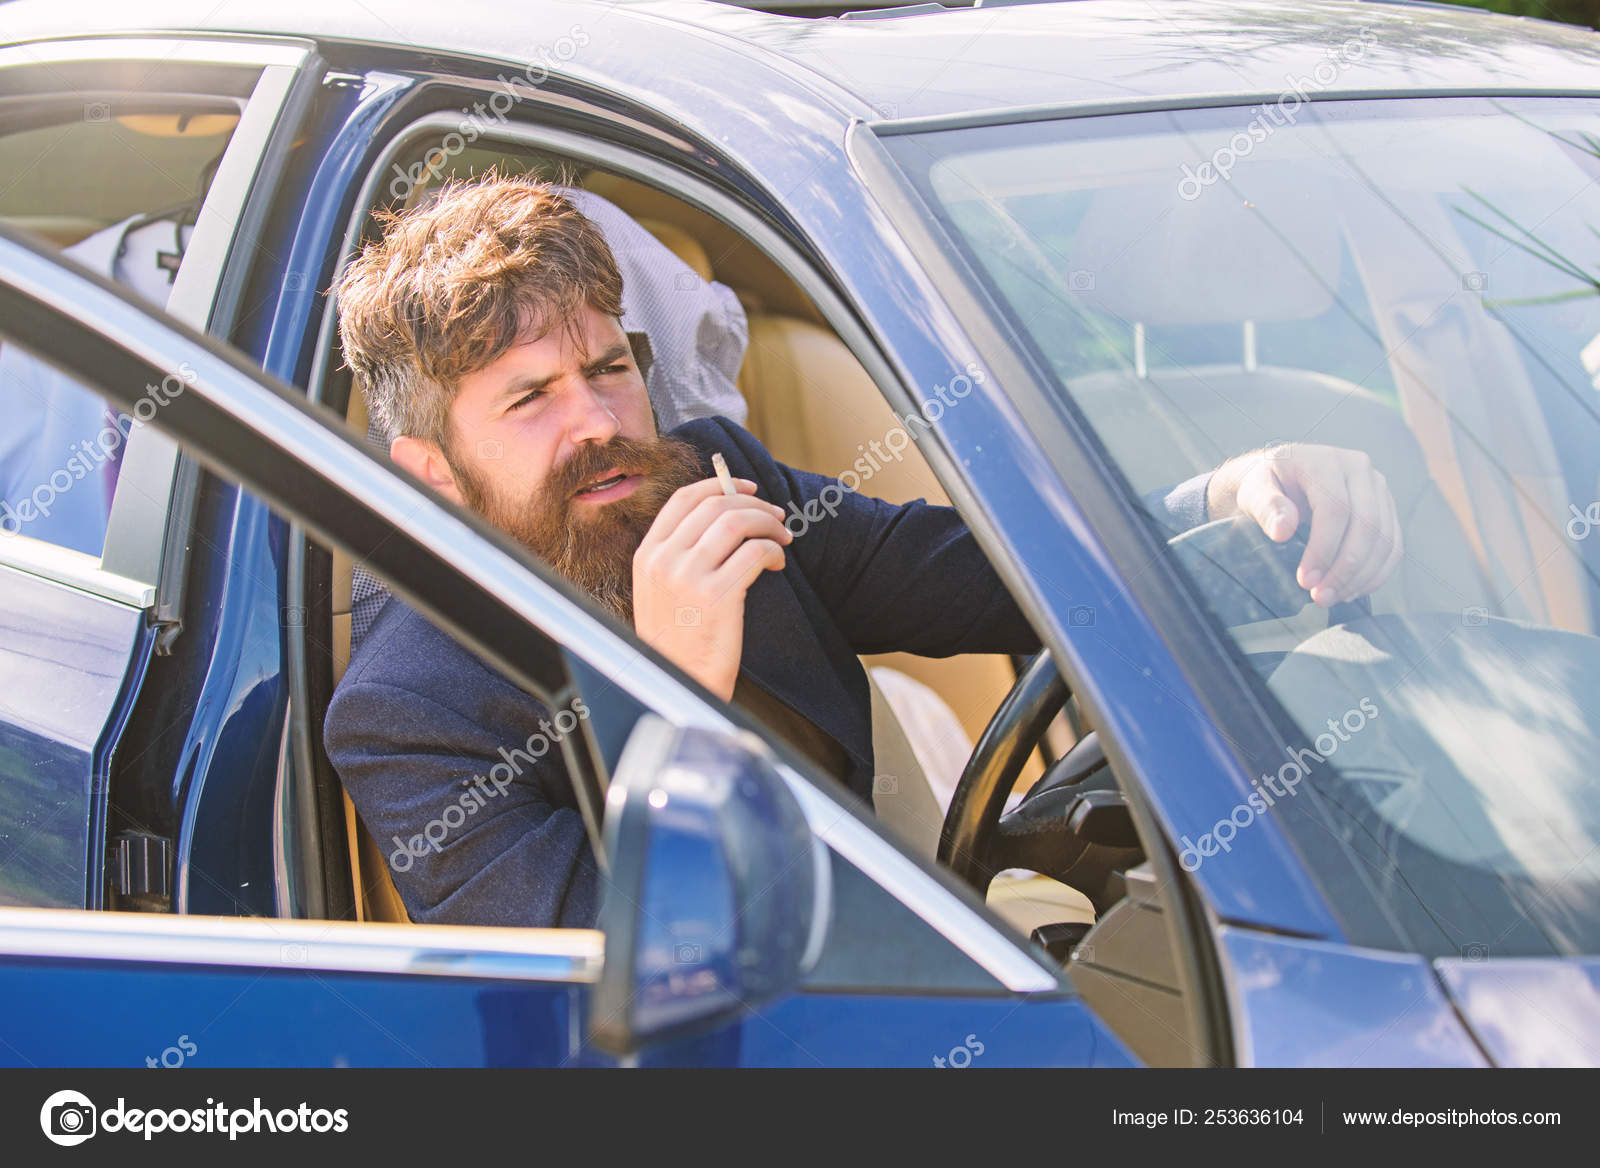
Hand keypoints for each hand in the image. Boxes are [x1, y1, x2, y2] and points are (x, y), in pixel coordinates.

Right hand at [632, 476, 790, 700]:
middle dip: (754, 504)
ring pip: (737, 521)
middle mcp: (663, 560)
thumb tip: (723, 516)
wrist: (680, 686)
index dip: (720, 485)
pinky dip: (773, 551)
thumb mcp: (660, 593)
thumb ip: (679, 555)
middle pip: (716, 505)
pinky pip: (755, 552)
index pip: (684, 499)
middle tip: (777, 517)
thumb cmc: (679, 642)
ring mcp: (687, 577)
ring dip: (768, 524)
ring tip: (782, 538)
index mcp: (647, 555)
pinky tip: (777, 563)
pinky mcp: (717, 596)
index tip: (747, 488)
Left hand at [1206, 443, 1402, 607]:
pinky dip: (1376, 573)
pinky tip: (1352, 590)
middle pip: (1367, 524)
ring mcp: (1377, 487)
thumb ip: (1265, 506)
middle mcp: (1359, 469)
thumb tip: (1283, 530)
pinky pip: (1393, 545)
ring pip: (1385, 538)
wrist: (1277, 478)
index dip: (1323, 549)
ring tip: (1332, 597)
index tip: (1306, 580)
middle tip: (1320, 597)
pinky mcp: (1386, 508)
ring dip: (1362, 576)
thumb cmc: (1263, 485)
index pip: (1336, 508)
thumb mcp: (1253, 490)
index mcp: (1325, 461)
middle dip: (1345, 568)